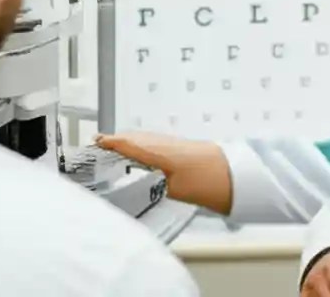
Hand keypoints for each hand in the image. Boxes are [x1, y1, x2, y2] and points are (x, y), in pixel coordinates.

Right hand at [95, 131, 232, 214]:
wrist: (234, 173)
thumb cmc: (206, 180)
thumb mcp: (172, 191)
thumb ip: (153, 187)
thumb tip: (140, 188)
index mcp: (155, 150)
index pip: (126, 143)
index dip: (109, 142)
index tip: (95, 141)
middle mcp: (161, 142)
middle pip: (133, 138)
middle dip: (115, 141)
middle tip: (99, 144)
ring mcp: (171, 143)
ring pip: (143, 139)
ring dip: (128, 142)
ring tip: (114, 148)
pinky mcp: (179, 148)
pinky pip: (153, 143)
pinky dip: (141, 145)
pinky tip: (141, 154)